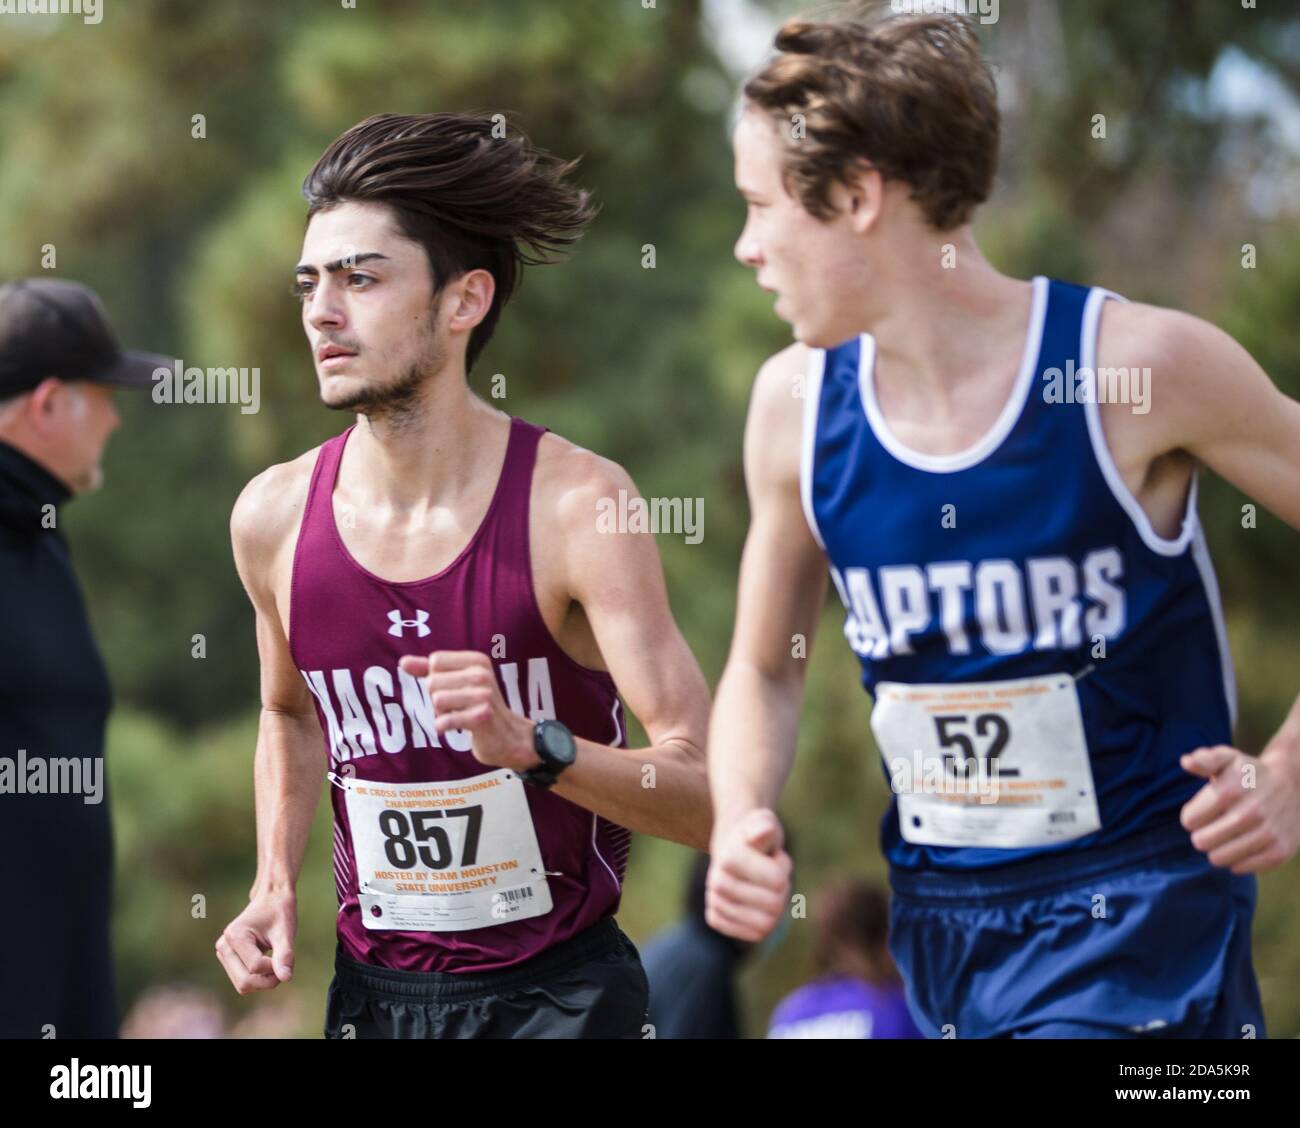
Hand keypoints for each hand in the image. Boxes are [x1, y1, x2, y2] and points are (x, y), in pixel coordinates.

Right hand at [215, 891, 296, 994]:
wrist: (272, 900)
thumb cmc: (280, 912)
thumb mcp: (285, 932)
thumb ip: (285, 955)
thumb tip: (286, 978)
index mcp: (235, 935)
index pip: (255, 967)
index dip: (275, 967)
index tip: (286, 954)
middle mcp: (224, 946)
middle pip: (244, 982)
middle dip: (268, 980)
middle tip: (284, 966)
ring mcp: (224, 954)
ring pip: (242, 986)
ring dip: (263, 981)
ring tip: (276, 962)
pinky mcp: (228, 959)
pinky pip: (243, 982)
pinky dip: (259, 979)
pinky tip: (269, 963)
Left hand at [398, 650, 537, 771]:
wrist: (507, 736)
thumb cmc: (478, 706)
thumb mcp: (457, 682)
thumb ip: (429, 670)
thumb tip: (402, 662)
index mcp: (477, 660)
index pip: (435, 661)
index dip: (436, 678)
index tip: (453, 689)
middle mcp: (482, 674)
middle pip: (433, 682)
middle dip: (438, 698)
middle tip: (457, 707)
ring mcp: (484, 695)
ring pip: (437, 700)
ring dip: (441, 713)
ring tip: (458, 716)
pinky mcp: (482, 717)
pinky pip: (445, 720)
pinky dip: (442, 726)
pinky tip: (452, 727)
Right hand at [705, 808, 790, 941]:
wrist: (734, 848)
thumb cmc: (757, 836)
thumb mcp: (765, 822)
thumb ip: (765, 826)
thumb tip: (760, 834)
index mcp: (728, 858)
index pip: (778, 881)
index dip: (783, 866)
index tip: (773, 855)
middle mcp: (716, 882)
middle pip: (774, 905)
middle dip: (781, 888)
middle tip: (770, 873)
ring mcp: (714, 902)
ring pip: (766, 924)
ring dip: (773, 905)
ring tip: (764, 887)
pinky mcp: (715, 919)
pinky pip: (755, 934)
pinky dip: (763, 920)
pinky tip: (755, 902)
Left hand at [1180, 743, 1299, 872]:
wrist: (1295, 786)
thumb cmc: (1249, 774)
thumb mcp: (1227, 758)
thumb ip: (1204, 759)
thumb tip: (1186, 762)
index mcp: (1231, 789)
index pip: (1189, 820)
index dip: (1191, 816)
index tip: (1203, 810)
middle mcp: (1251, 813)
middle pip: (1201, 842)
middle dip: (1202, 834)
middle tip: (1214, 824)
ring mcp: (1267, 834)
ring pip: (1218, 858)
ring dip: (1218, 848)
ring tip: (1227, 834)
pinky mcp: (1279, 851)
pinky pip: (1240, 867)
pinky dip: (1237, 859)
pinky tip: (1243, 843)